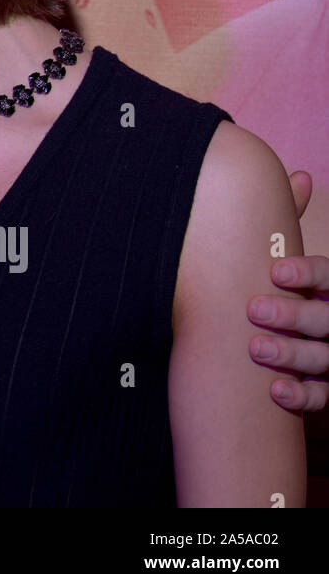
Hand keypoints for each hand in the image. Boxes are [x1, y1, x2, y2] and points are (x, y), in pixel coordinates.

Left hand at [249, 172, 326, 410]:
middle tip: (253, 309)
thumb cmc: (300, 292)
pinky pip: (326, 397)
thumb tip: (300, 176)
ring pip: (327, 358)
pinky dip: (304, 397)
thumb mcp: (302, 264)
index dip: (309, 272)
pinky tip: (275, 390)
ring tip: (254, 348)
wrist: (307, 335)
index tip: (275, 270)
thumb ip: (296, 223)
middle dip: (293, 314)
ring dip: (292, 354)